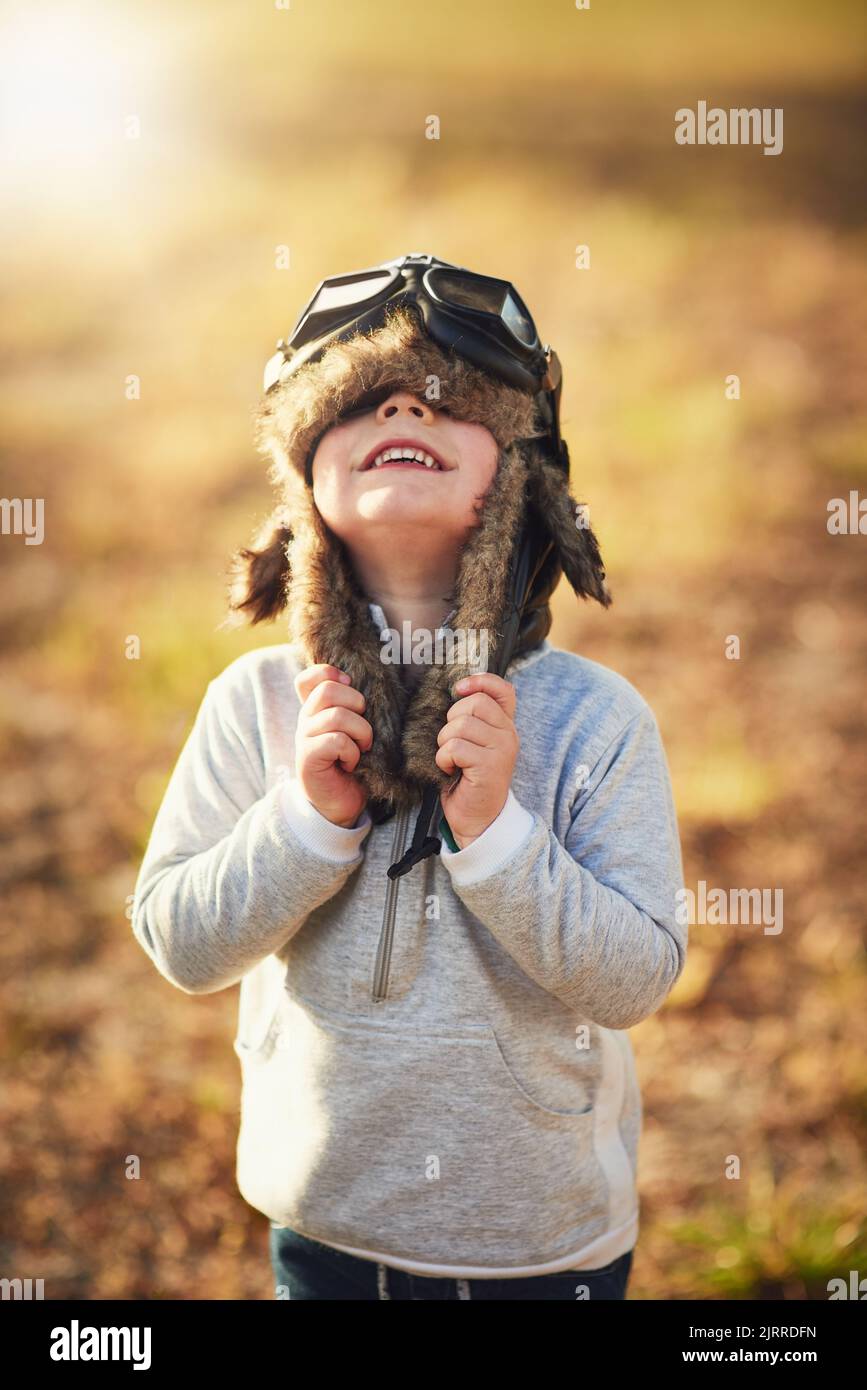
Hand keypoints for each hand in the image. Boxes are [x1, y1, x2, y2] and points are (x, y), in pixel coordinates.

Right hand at [293, 664, 371, 827]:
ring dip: (360, 732)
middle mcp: (306, 719)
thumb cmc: (352, 765)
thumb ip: (356, 709)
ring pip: (336, 716)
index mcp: (316, 710)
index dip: (329, 674)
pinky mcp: (308, 758)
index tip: (349, 688)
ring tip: (363, 748)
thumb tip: (374, 685)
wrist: (339, 804)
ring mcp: (304, 738)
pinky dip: (352, 752)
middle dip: (357, 704)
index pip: (308, 678)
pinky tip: (352, 764)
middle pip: (328, 690)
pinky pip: (336, 741)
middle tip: (364, 728)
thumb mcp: (355, 732)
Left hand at [435, 672, 518, 847]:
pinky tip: (450, 770)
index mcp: (505, 725)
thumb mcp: (473, 743)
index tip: (459, 689)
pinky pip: (455, 747)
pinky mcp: (489, 766)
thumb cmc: (468, 779)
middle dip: (452, 720)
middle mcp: (508, 734)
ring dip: (445, 743)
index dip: (481, 682)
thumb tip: (453, 691)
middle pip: (475, 703)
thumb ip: (470, 719)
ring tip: (451, 760)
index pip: (503, 690)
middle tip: (451, 743)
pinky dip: (443, 759)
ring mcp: (501, 750)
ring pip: (461, 725)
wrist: (478, 819)